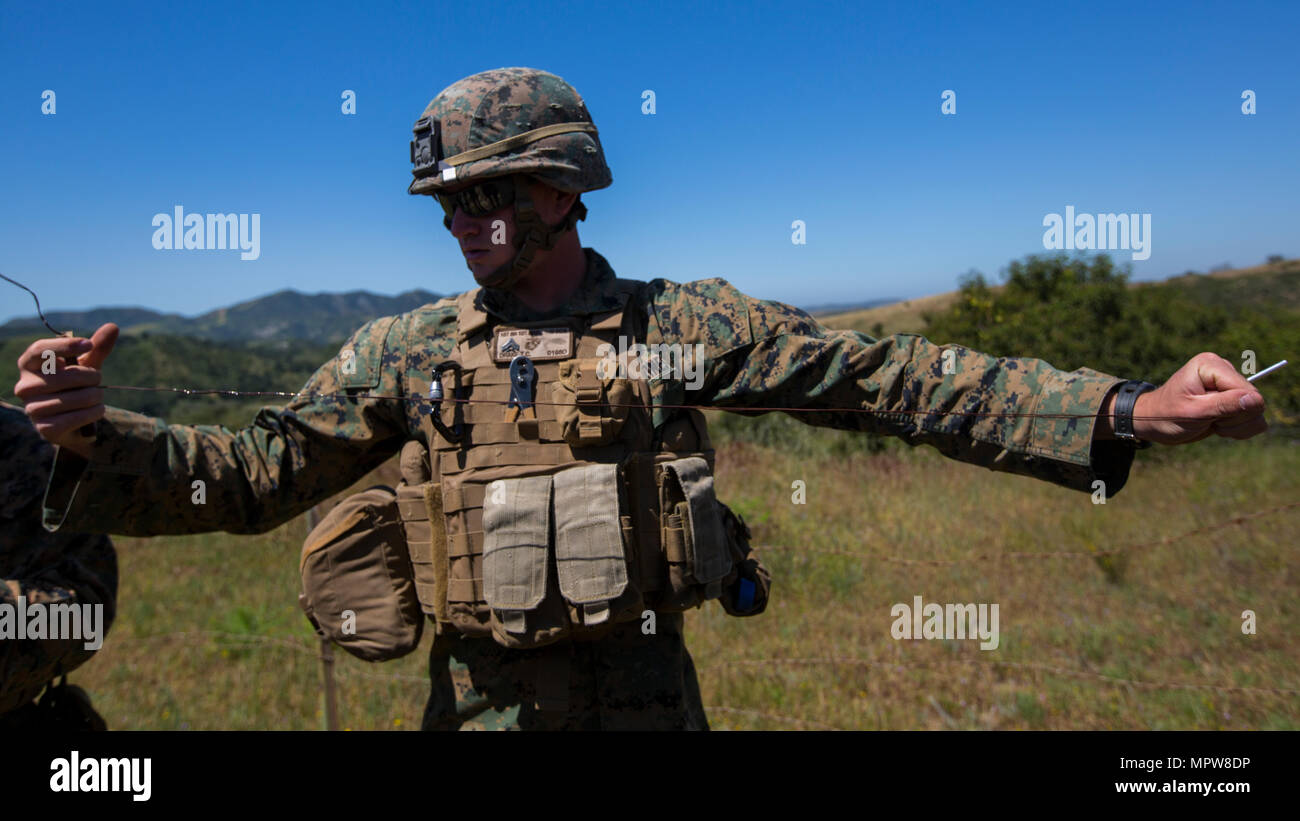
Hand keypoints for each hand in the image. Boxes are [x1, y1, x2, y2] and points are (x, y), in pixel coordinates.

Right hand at [13, 323, 119, 456]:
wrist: (73, 424)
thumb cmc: (75, 387)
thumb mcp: (86, 366)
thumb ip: (97, 348)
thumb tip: (112, 327)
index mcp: (29, 365)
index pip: (40, 350)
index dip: (65, 346)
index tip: (89, 344)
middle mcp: (25, 386)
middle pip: (68, 376)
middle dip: (93, 378)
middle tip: (97, 380)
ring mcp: (32, 408)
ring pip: (78, 398)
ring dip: (97, 397)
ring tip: (96, 397)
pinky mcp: (45, 428)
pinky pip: (79, 416)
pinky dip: (96, 412)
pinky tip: (96, 410)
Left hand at [1127, 352, 1266, 444]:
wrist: (1154, 422)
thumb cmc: (1165, 416)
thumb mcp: (1192, 413)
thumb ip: (1224, 406)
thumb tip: (1257, 400)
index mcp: (1211, 366)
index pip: (1247, 390)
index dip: (1235, 410)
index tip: (1209, 416)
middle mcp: (1224, 370)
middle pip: (1255, 401)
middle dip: (1233, 420)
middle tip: (1208, 421)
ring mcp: (1230, 385)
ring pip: (1257, 413)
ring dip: (1236, 426)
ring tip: (1211, 423)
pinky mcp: (1235, 399)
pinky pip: (1255, 419)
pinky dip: (1239, 429)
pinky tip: (1218, 426)